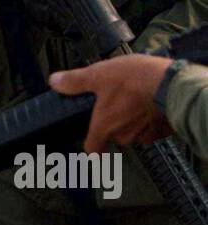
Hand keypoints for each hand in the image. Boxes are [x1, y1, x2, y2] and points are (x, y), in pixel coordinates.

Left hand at [49, 55, 173, 153]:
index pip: (93, 148)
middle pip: (115, 135)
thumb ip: (75, 81)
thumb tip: (55, 81)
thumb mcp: (98, 74)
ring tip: (137, 98)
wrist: (170, 83)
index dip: (92, 148)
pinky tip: (153, 103)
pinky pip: (154, 128)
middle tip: (120, 102)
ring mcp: (145, 134)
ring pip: (136, 131)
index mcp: (104, 125)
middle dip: (116, 122)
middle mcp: (123, 135)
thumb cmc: (134, 80)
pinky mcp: (164, 131)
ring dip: (135, 119)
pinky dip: (152, 119)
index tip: (92, 149)